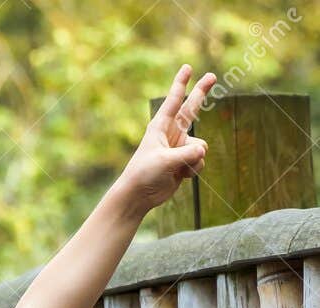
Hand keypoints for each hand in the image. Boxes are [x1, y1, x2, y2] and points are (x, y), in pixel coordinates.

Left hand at [118, 65, 216, 214]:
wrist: (139, 196)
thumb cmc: (144, 174)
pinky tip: (180, 176)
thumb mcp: (165, 161)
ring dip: (193, 158)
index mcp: (160, 126)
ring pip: (200, 146)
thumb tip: (203, 152)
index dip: (181, 83)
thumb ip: (186, 155)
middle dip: (201, 92)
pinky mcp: (184, 162)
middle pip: (192, 109)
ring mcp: (179, 147)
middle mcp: (172, 133)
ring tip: (177, 168)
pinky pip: (199, 160)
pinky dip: (193, 170)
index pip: (174, 100)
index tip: (187, 67)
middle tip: (212, 75)